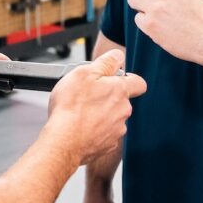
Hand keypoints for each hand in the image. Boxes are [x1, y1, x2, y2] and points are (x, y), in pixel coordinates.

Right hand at [47, 50, 147, 165]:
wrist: (63, 142)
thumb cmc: (71, 108)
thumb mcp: (84, 73)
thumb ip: (106, 62)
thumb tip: (118, 57)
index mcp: (120, 91)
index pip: (138, 82)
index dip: (128, 78)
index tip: (114, 79)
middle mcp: (123, 111)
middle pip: (122, 101)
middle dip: (108, 98)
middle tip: (87, 96)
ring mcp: (116, 130)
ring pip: (113, 118)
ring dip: (101, 115)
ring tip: (81, 113)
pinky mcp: (108, 145)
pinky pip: (104, 134)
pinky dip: (95, 131)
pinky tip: (81, 128)